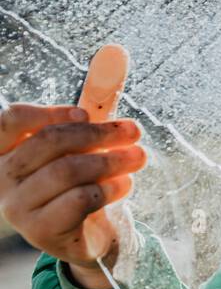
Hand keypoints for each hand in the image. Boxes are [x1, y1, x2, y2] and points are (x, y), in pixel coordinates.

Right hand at [0, 44, 144, 288]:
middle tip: (135, 132)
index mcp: (4, 151)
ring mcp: (18, 207)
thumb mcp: (87, 139)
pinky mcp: (41, 232)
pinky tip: (125, 185)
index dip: (49, 113)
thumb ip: (96, 100)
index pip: (10, 120)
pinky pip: (79, 200)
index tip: (88, 114)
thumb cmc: (83, 180)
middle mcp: (2, 178)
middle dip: (99, 134)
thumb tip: (116, 53)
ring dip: (112, 161)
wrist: (90, 236)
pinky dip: (109, 188)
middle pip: (49, 143)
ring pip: (67, 171)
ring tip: (139, 158)